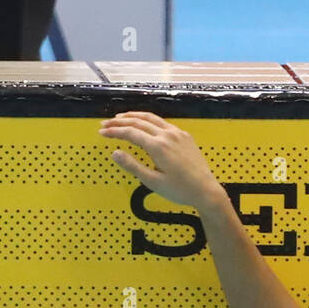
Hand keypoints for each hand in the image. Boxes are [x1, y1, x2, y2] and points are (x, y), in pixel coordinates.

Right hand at [99, 112, 224, 209]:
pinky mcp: (184, 136)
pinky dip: (149, 120)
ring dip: (134, 116)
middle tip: (106, 124)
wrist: (206, 191)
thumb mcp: (153, 182)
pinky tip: (144, 124)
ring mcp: (177, 134)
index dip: (114, 132)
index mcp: (158, 147)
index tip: (102, 132)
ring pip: (151, 118)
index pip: (130, 133)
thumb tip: (115, 154)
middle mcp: (167, 136)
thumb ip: (133, 166)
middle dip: (120, 122)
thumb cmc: (180, 190)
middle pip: (138, 122)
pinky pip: (163, 123)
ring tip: (121, 118)